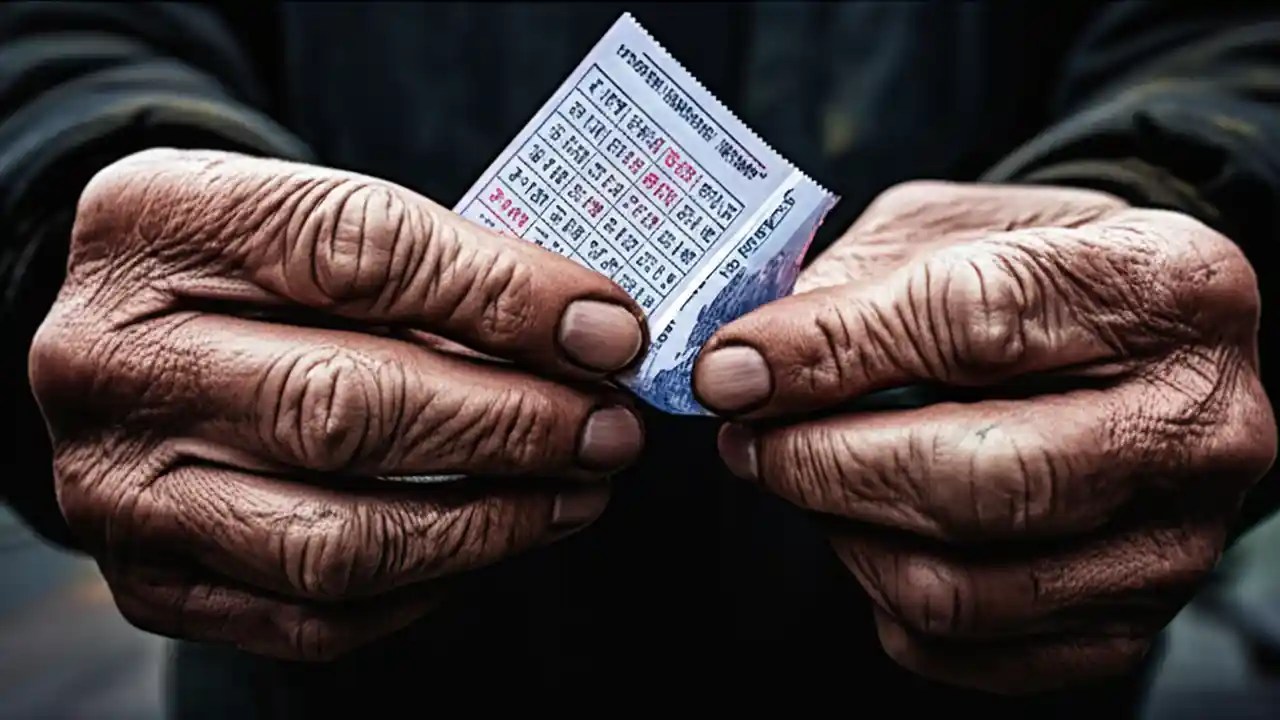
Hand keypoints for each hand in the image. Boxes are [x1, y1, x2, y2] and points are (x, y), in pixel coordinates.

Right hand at [29, 149, 646, 660]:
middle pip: (342, 407)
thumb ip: (439, 265)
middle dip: (510, 424)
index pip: (355, 254)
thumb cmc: (255, 272)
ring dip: (489, 521)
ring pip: (334, 538)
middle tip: (609, 426)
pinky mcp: (153, 579)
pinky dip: (430, 584)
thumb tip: (590, 339)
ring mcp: (120, 485)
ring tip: (578, 489)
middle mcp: (111, 360)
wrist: (136, 343)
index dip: (502, 297)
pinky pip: (314, 614)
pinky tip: (495, 536)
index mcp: (158, 224)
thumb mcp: (316, 217)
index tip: (607, 332)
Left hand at [692, 181, 1276, 692]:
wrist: (1141, 348)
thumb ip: (854, 285)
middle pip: (979, 479)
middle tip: (747, 436)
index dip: (830, 353)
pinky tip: (867, 528)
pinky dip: (880, 594)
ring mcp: (1170, 541)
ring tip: (802, 476)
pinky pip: (965, 645)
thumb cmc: (1039, 274)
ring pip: (961, 589)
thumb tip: (744, 370)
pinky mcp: (1126, 620)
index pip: (976, 323)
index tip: (730, 371)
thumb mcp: (954, 228)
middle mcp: (1193, 424)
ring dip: (841, 533)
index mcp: (1162, 287)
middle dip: (823, 462)